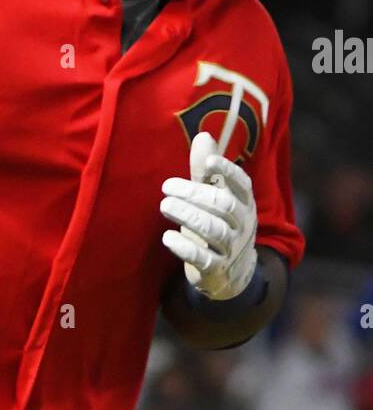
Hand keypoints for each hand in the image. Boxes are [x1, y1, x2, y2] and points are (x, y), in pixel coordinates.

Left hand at [160, 132, 257, 299]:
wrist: (232, 274)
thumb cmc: (219, 225)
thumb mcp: (214, 198)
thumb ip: (206, 171)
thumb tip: (204, 135)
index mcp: (244, 203)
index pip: (242, 184)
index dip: (228, 172)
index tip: (208, 162)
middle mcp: (242, 225)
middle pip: (223, 206)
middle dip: (195, 194)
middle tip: (167, 187)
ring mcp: (232, 248)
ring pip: (215, 230)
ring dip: (188, 216)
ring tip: (165, 205)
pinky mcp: (217, 269)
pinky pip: (203, 258)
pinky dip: (185, 247)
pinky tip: (167, 237)